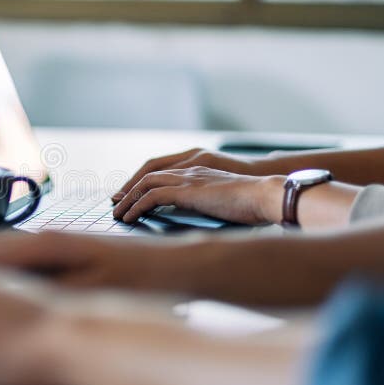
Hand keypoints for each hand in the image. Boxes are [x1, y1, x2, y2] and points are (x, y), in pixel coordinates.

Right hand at [0, 230, 159, 288]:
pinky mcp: (63, 254)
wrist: (175, 266)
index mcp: (46, 242)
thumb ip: (44, 294)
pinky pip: (20, 264)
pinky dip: (4, 277)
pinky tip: (5, 297)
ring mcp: (54, 244)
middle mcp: (46, 237)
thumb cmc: (139, 276)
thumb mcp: (88, 293)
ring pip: (3, 256)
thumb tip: (7, 299)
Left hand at [112, 148, 267, 202]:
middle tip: (116, 203)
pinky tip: (131, 217)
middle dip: (129, 188)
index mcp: (198, 168)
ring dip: (128, 199)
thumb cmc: (253, 201)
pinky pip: (152, 196)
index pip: (161, 169)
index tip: (130, 195)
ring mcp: (188, 177)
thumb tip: (196, 213)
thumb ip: (206, 199)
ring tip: (119, 214)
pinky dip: (137, 206)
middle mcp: (190, 168)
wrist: (267, 195)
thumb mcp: (223, 197)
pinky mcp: (187, 190)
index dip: (142, 181)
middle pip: (148, 173)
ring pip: (146, 184)